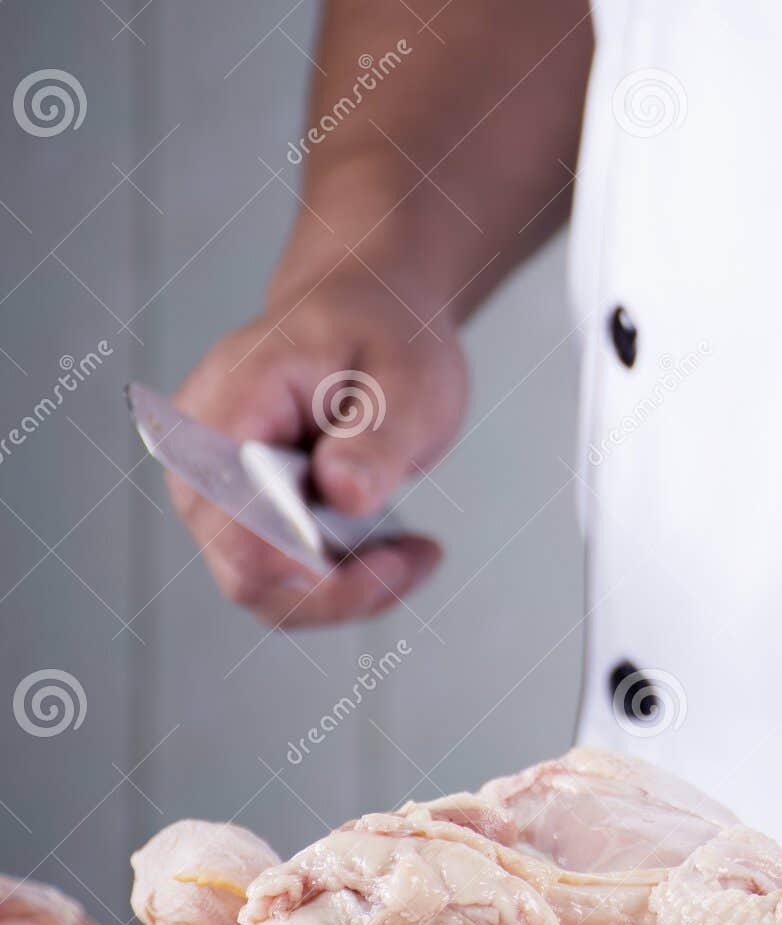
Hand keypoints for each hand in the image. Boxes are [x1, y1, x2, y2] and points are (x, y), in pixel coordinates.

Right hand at [168, 270, 466, 626]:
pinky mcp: (241, 517)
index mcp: (228, 408)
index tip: (394, 558)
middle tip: (417, 556)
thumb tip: (343, 491)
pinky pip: (282, 580)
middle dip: (341, 588)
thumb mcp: (406, 376)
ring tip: (412, 552)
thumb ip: (375, 436)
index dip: (311, 564)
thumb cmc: (381, 335)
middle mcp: (201, 460)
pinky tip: (393, 553)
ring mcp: (215, 494)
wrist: (365, 314)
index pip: (238, 523)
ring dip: (346, 590)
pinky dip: (342, 582)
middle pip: (247, 573)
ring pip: (265, 590)